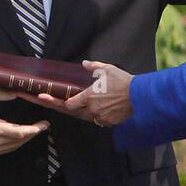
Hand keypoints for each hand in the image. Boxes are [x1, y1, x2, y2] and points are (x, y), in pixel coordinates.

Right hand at [0, 87, 49, 156]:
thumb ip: (0, 94)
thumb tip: (17, 93)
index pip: (19, 132)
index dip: (33, 129)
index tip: (43, 124)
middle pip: (20, 139)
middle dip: (34, 132)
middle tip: (44, 125)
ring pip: (16, 145)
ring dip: (27, 137)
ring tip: (36, 129)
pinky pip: (10, 148)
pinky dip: (19, 142)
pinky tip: (24, 135)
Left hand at [15, 60, 133, 127]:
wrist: (141, 95)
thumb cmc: (124, 81)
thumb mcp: (108, 70)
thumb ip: (94, 67)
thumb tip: (85, 63)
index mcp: (89, 96)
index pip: (69, 103)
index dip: (57, 101)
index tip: (44, 98)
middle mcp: (92, 108)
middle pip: (73, 111)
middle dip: (60, 106)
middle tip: (44, 101)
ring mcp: (100, 117)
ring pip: (85, 116)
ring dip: (80, 111)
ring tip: (74, 104)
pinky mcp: (109, 123)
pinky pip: (97, 120)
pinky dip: (95, 115)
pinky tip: (95, 109)